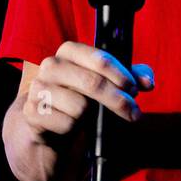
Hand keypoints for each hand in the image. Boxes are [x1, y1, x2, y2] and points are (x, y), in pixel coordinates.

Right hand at [21, 41, 154, 143]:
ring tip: (89, 118)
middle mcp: (51, 65)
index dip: (121, 75)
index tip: (134, 90)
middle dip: (118, 100)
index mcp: (69, 51)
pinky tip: (70, 126)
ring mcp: (38, 88)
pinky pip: (66, 123)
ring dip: (92, 117)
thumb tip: (148, 81)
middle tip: (133, 112)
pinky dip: (74, 128)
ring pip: (80, 106)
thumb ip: (129, 77)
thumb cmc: (79, 99)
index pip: (99, 58)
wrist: (47, 126)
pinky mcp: (32, 113)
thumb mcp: (105, 85)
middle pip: (93, 83)